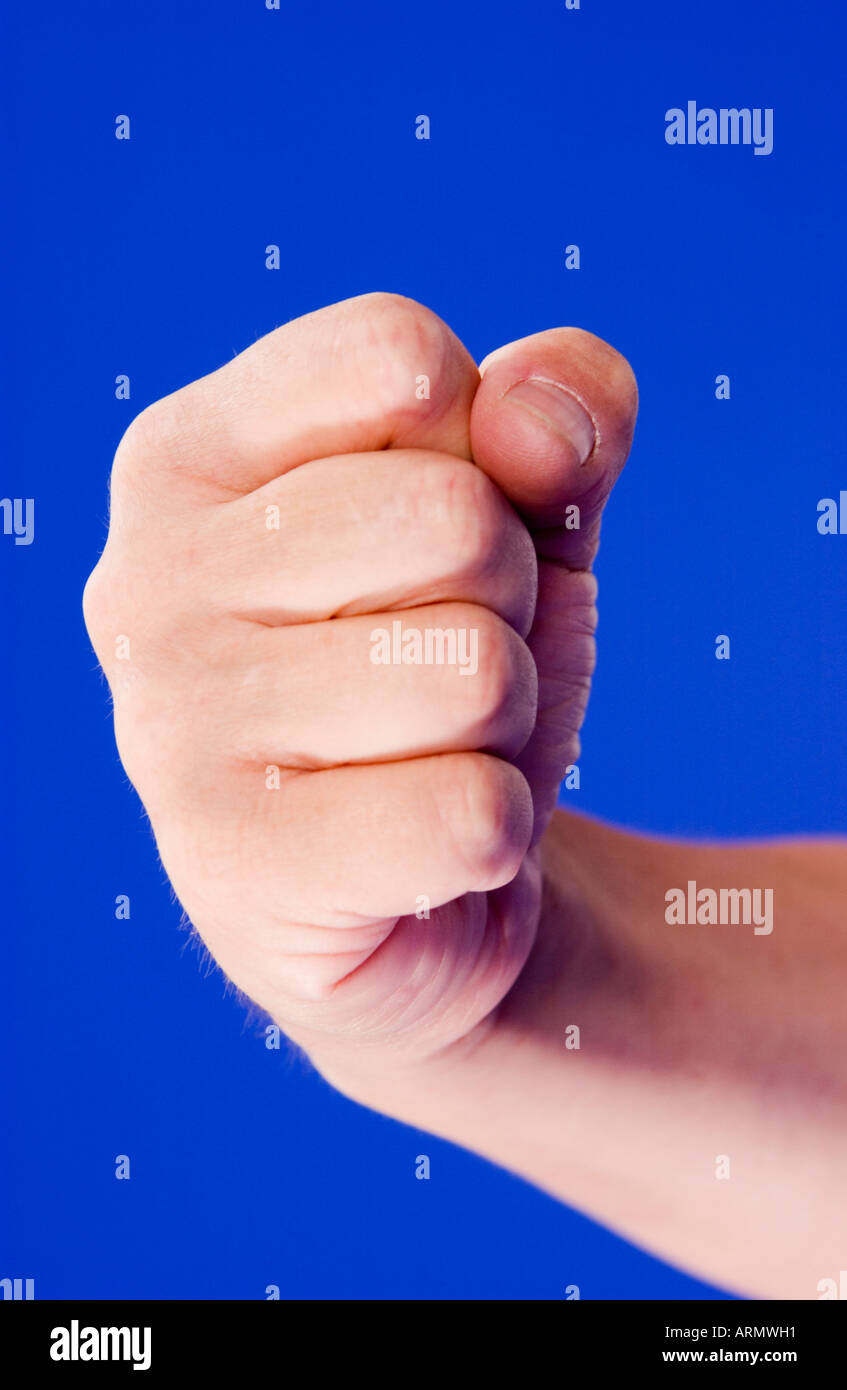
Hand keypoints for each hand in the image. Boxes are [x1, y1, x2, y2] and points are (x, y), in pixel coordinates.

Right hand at [83, 292, 636, 1080]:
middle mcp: (146, 580)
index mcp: (188, 454)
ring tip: (428, 750)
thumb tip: (539, 416)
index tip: (442, 532)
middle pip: (455, 518)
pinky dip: (495, 833)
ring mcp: (170, 729)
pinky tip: (423, 845)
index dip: (488, 449)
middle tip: (442, 668)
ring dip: (503, 722)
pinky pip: (467, 814)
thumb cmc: (443, 665)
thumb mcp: (523, 517)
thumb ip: (560, 419)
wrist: (416, 880)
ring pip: (472, 671)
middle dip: (505, 602)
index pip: (399, 359)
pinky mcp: (234, 870)